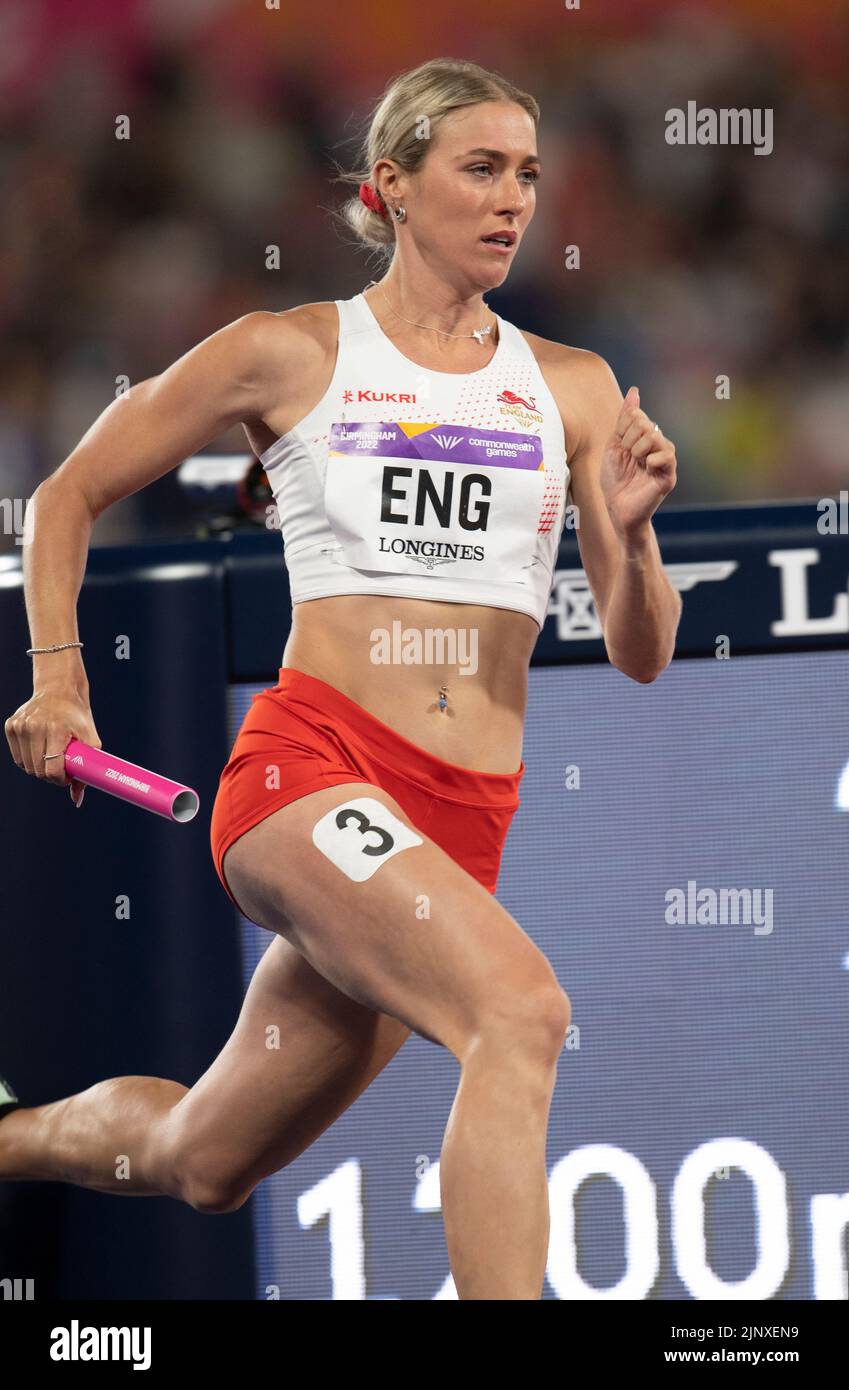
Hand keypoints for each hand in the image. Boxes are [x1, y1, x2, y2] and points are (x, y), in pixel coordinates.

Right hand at [4, 687, 101, 806]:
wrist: (59, 690)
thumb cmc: (78, 717)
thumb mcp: (91, 740)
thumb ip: (87, 771)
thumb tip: (77, 801)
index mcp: (55, 729)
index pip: (52, 770)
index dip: (61, 779)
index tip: (68, 777)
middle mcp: (34, 726)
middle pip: (38, 771)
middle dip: (51, 775)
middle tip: (62, 767)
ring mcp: (20, 725)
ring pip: (25, 766)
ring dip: (39, 768)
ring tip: (51, 756)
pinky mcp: (11, 725)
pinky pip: (18, 757)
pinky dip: (28, 759)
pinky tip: (40, 749)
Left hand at [600, 386, 676, 537]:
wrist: (617, 508)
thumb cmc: (615, 479)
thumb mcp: (614, 445)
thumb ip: (624, 419)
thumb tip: (634, 391)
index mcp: (646, 437)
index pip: (636, 415)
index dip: (623, 429)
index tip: (621, 447)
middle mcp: (659, 445)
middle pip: (644, 423)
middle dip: (628, 441)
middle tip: (629, 458)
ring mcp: (665, 459)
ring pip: (654, 435)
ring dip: (637, 450)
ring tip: (636, 464)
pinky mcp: (669, 474)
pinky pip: (666, 455)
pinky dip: (650, 460)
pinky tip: (646, 469)